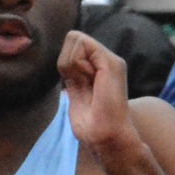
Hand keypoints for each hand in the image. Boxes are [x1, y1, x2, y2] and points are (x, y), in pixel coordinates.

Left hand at [59, 30, 139, 157]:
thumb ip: (72, 76)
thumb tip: (63, 63)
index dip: (65, 64)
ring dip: (71, 63)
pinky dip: (76, 63)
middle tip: (79, 83)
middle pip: (73, 38)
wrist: (105, 136)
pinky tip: (87, 80)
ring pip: (75, 38)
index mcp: (98, 68)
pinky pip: (82, 45)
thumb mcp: (76, 92)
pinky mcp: (110, 61)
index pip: (72, 46)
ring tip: (86, 84)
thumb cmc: (91, 124)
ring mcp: (110, 59)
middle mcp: (105, 60)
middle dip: (67, 60)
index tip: (74, 85)